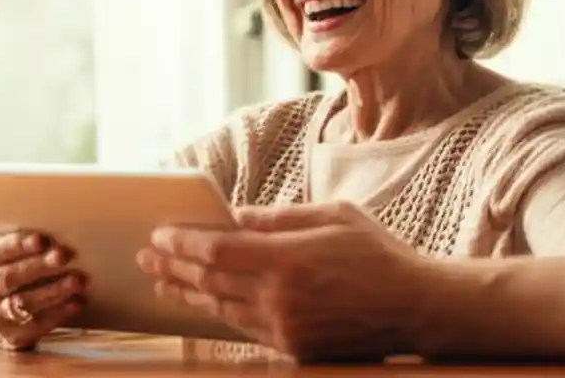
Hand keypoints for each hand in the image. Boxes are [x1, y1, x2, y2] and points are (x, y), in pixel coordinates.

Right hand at [0, 231, 85, 350]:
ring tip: (76, 280)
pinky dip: (59, 313)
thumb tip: (51, 236)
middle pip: (8, 278)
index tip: (40, 239)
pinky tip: (76, 302)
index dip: (15, 246)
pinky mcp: (10, 338)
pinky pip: (36, 325)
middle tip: (63, 256)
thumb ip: (13, 246)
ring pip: (23, 304)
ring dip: (53, 291)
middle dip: (38, 267)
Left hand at [136, 202, 426, 360]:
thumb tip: (233, 215)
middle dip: (174, 266)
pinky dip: (219, 313)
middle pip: (211, 281)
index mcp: (290, 258)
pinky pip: (246, 329)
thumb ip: (279, 217)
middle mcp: (282, 297)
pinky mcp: (294, 349)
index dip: (184, 242)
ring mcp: (287, 328)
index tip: (160, 234)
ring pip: (222, 308)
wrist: (417, 308)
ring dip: (188, 293)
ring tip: (163, 280)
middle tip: (147, 256)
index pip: (218, 250)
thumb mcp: (333, 216)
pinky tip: (204, 303)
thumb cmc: (377, 253)